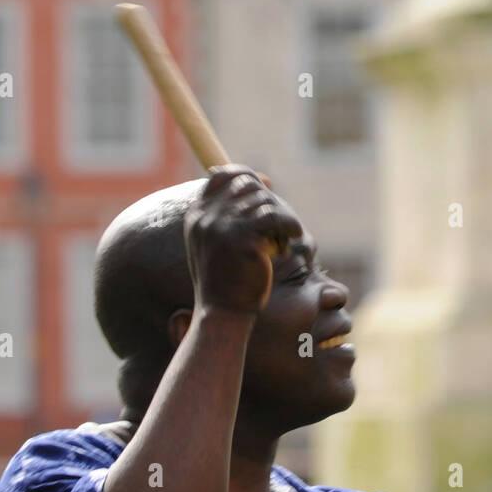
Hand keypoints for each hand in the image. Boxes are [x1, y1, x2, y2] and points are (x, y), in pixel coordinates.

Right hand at [184, 165, 302, 316]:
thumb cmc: (228, 284)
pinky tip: (293, 236)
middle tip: (278, 229)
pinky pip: (275, 216)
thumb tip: (266, 180)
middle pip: (247, 185)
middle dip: (268, 202)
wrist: (223, 315)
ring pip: (264, 201)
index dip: (248, 179)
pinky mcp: (243, 238)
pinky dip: (289, 224)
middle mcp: (206, 216)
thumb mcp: (222, 245)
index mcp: (197, 216)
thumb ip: (234, 213)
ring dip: (279, 220)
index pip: (223, 176)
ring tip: (280, 245)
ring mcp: (222, 226)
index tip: (266, 194)